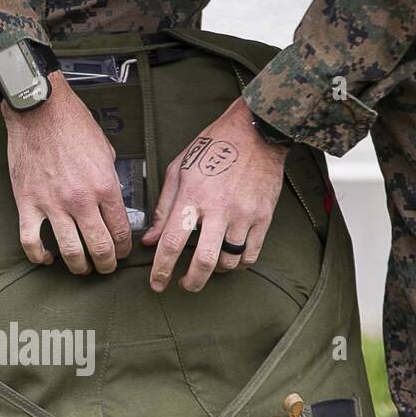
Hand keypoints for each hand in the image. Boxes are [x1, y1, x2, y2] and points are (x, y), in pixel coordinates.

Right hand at [1, 77, 131, 274]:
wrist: (39, 110)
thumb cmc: (73, 125)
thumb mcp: (105, 152)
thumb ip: (110, 181)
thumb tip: (112, 204)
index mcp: (104, 186)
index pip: (120, 231)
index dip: (124, 248)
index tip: (122, 252)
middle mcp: (80, 200)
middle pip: (99, 248)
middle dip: (106, 265)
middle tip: (106, 268)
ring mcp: (52, 204)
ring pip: (70, 252)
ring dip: (79, 267)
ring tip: (81, 268)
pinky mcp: (27, 203)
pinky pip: (31, 241)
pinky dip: (39, 256)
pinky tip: (46, 258)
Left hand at [143, 97, 288, 292]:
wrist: (257, 130)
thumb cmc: (213, 146)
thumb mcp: (179, 169)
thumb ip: (164, 207)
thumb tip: (151, 240)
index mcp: (192, 196)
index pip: (172, 242)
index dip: (162, 269)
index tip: (157, 283)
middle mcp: (219, 208)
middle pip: (204, 261)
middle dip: (191, 282)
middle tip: (184, 285)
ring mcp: (244, 214)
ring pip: (229, 261)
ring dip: (215, 271)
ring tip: (208, 265)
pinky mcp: (264, 216)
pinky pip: (251, 254)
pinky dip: (239, 263)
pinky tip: (231, 259)